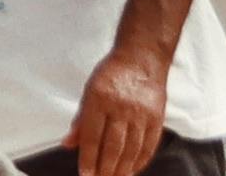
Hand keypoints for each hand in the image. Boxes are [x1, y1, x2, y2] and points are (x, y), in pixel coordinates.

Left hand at [75, 47, 173, 175]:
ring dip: (123, 169)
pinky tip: (132, 170)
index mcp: (99, 99)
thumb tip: (68, 144)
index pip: (93, 136)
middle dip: (106, 168)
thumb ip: (80, 120)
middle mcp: (121, 108)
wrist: (141, 60)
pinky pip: (149, 146)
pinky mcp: (157, 119)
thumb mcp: (89, 91)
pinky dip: (140, 161)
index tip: (85, 174)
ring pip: (132, 149)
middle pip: (113, 146)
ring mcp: (141, 114)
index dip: (89, 158)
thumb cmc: (110, 75)